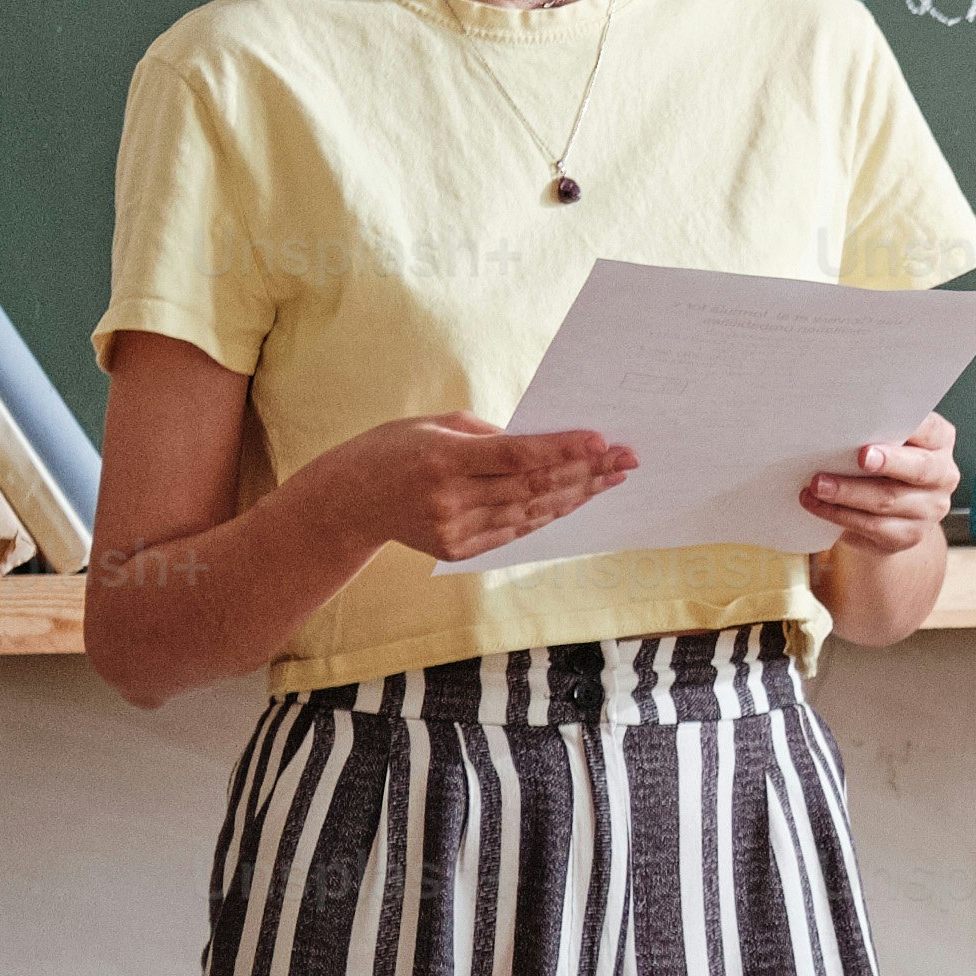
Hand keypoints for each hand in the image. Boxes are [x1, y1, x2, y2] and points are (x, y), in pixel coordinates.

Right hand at [294, 412, 633, 564]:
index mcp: (442, 459)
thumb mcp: (435, 424)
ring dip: (577, 495)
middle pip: (532, 487)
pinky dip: (549, 514)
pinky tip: (577, 499)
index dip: (561, 450)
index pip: (514, 455)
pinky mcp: (458, 550)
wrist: (349, 501)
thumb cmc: (396, 449)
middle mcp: (449, 499)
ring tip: (613, 478)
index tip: (601, 441)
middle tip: (626, 458)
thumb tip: (544, 445)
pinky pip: (516, 530)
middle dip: (584, 472)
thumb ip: (490, 434)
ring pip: (530, 512)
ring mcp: (454, 530)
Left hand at [806, 413, 955, 558]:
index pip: (932, 430)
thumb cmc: (883, 464)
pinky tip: (818, 505)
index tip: (888, 427)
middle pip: (918, 469)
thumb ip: (876, 433)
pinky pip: (872, 526)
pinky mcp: (909, 535)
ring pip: (887, 501)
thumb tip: (840, 429)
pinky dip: (840, 515)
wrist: (890, 511)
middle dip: (888, 462)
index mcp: (940, 442)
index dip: (912, 429)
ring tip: (818, 485)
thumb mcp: (886, 442)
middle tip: (860, 458)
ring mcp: (930, 510)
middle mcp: (943, 476)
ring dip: (848, 493)